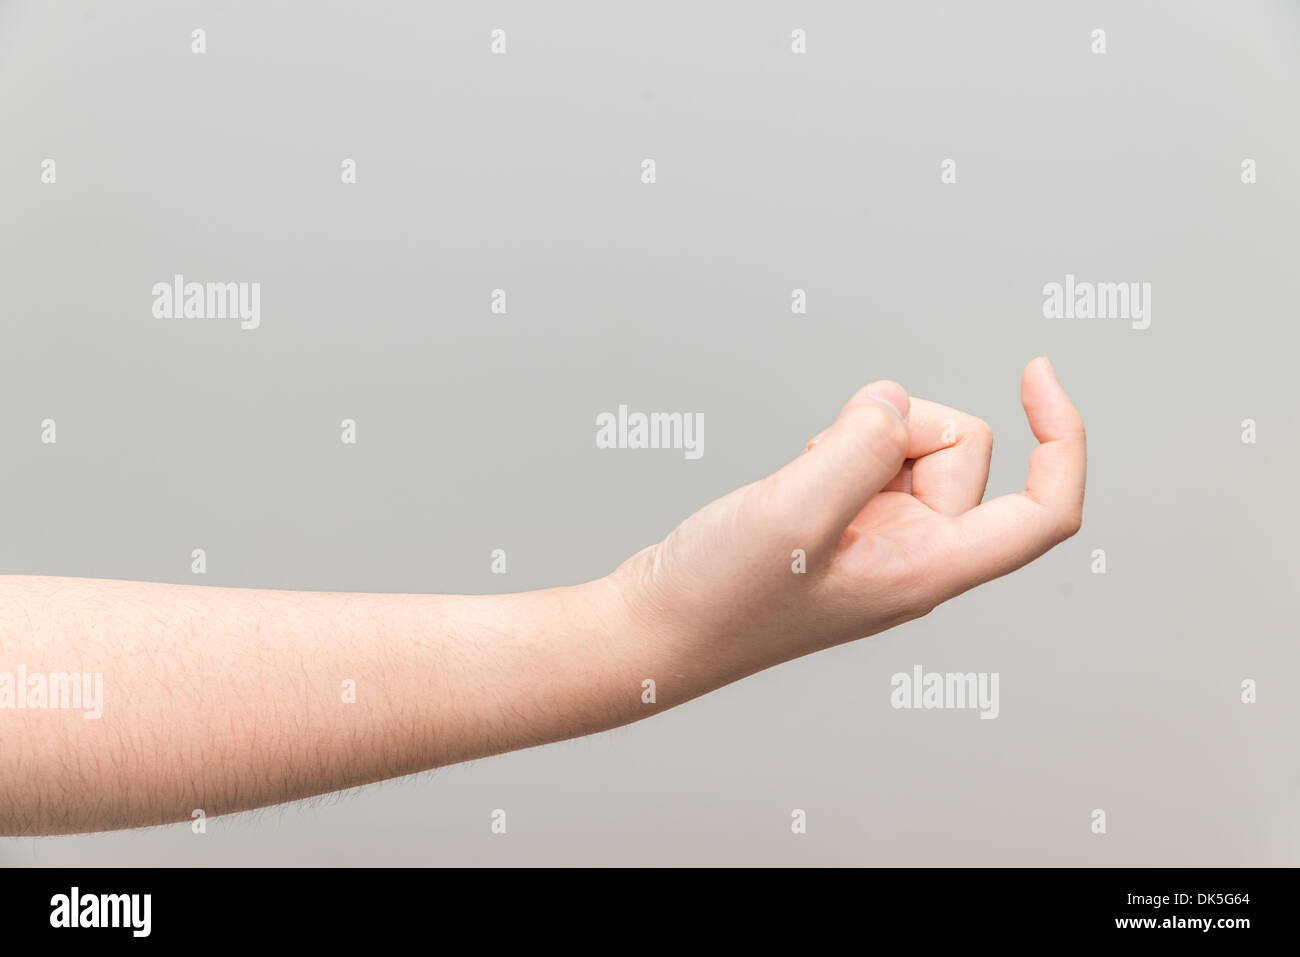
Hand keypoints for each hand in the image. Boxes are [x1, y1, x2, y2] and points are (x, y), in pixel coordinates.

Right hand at [609, 358, 1085, 691]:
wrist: (654, 628)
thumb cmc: (719, 600)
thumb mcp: (794, 516)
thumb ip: (861, 448)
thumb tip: (895, 405)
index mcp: (928, 570)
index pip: (1043, 512)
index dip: (1061, 438)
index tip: (1035, 374)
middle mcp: (915, 556)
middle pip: (962, 452)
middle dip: (902, 427)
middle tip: (833, 456)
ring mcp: (878, 540)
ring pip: (910, 446)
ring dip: (861, 436)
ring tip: (804, 476)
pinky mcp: (842, 524)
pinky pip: (865, 455)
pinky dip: (834, 446)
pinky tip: (795, 478)